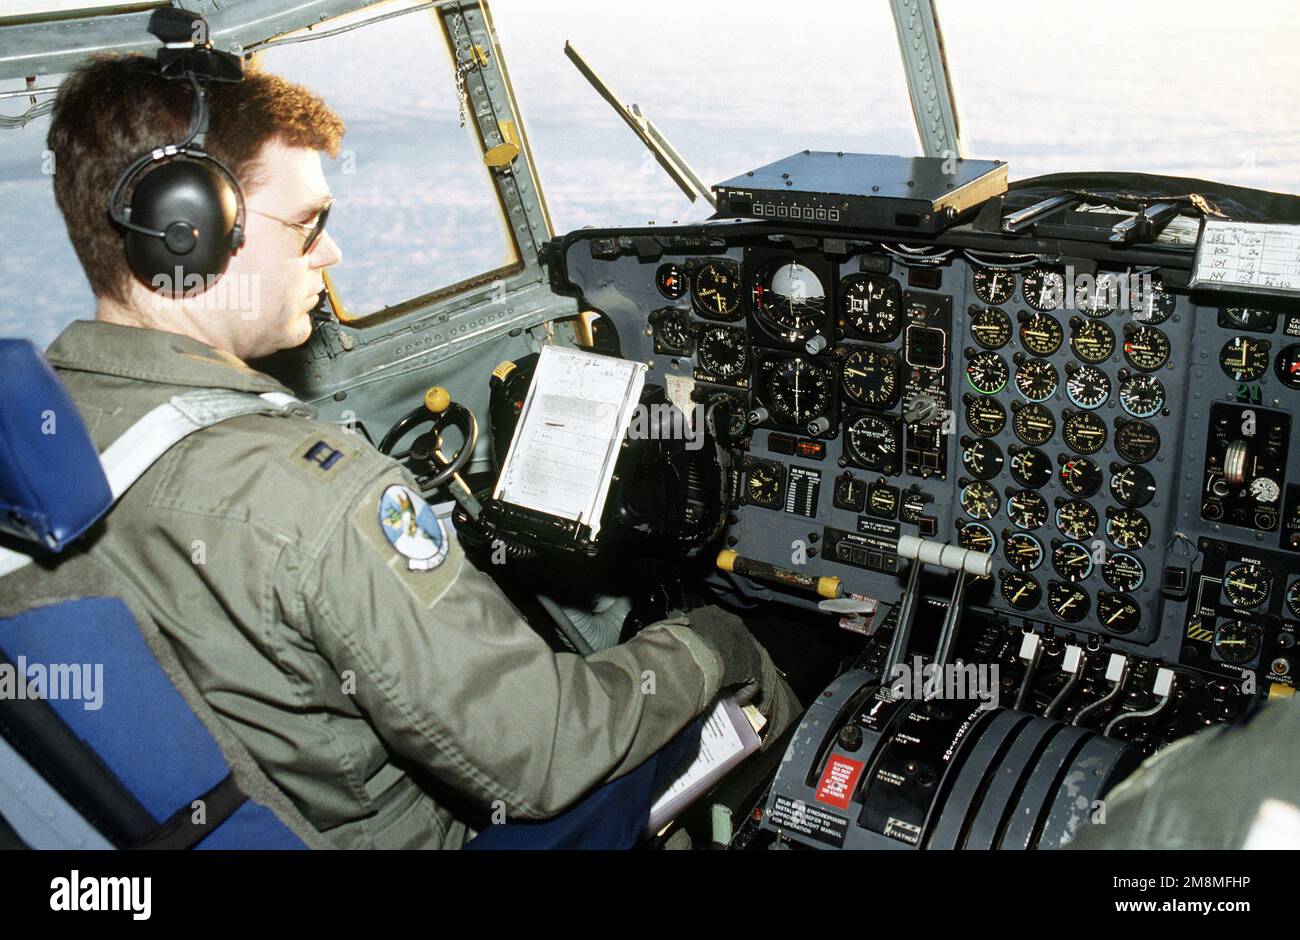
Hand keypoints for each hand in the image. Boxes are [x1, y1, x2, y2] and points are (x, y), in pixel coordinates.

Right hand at [685, 605, 800, 746]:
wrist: (691, 654)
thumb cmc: (675, 640)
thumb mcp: (671, 626)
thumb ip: (675, 625)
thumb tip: (672, 622)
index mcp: (713, 613)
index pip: (716, 628)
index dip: (711, 644)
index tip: (703, 657)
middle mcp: (734, 624)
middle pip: (733, 644)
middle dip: (726, 659)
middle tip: (715, 674)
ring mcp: (747, 644)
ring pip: (744, 662)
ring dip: (736, 676)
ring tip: (725, 690)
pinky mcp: (753, 666)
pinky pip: (751, 680)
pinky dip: (743, 691)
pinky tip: (733, 700)